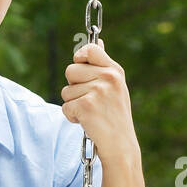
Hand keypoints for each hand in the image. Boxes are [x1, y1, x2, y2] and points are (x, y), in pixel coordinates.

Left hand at [61, 40, 137, 164]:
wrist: (120, 144)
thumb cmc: (114, 115)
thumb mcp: (114, 87)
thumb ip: (102, 66)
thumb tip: (93, 43)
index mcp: (115, 71)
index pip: (90, 49)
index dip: (80, 57)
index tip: (80, 65)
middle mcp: (108, 78)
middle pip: (70, 70)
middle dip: (73, 86)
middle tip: (89, 100)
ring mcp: (97, 91)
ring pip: (65, 90)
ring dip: (73, 103)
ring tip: (90, 112)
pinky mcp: (86, 106)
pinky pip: (65, 106)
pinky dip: (71, 116)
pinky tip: (86, 121)